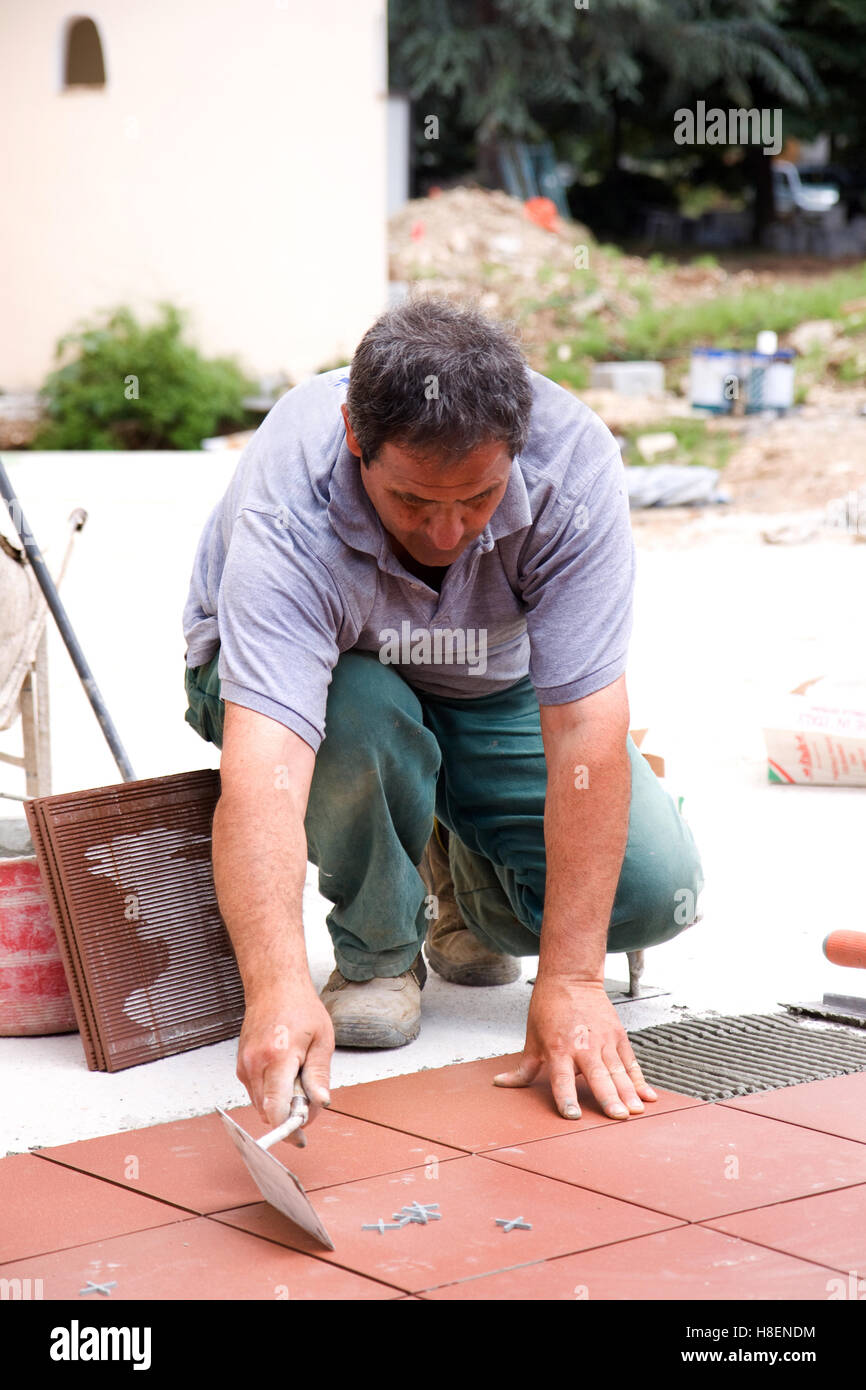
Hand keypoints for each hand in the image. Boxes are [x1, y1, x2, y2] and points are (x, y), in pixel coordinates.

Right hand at [236, 984, 333, 1144]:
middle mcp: (255, 1063)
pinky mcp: (240, 1065)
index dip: (288, 1127)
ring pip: (260, 1104)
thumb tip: (321, 1103)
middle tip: (309, 1106)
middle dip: (288, 1116)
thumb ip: (319, 1075)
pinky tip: (286, 1076)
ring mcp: (244, 1064)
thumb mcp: (322, 1040)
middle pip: (267, 1110)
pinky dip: (271, 1093)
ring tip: (299, 1083)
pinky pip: (255, 1091)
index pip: (276, 1107)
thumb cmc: (300, 1008)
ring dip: (279, 1105)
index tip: (301, 1137)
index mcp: (278, 1056)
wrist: (274, 986)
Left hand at [493, 976, 656, 1119]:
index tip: (572, 1116)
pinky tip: (647, 1095)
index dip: (566, 1097)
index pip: (562, 1078)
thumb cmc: (548, 1007)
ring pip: (617, 1070)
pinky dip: (639, 1079)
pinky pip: (630, 1062)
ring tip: (635, 1111)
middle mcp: (583, 1045)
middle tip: (618, 1116)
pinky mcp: (617, 1035)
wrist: (571, 977)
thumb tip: (501, 1084)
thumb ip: (524, 1067)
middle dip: (608, 1097)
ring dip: (628, 1092)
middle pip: (597, 1075)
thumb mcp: (532, 1037)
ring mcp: (603, 1040)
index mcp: (558, 1047)